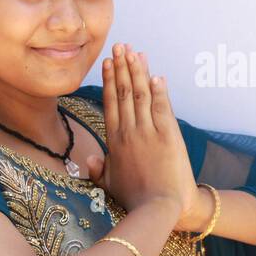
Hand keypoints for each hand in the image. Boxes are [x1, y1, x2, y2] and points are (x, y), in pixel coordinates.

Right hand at [88, 43, 197, 216]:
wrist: (160, 209)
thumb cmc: (135, 200)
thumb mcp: (109, 185)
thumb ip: (97, 169)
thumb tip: (87, 158)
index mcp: (115, 141)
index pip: (110, 103)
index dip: (109, 80)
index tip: (108, 63)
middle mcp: (129, 132)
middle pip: (123, 92)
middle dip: (122, 67)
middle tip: (120, 46)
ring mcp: (148, 132)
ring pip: (140, 95)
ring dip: (138, 72)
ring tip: (135, 52)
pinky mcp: (168, 136)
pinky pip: (161, 107)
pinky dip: (158, 90)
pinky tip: (155, 75)